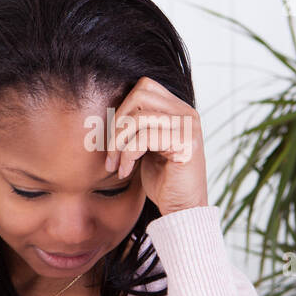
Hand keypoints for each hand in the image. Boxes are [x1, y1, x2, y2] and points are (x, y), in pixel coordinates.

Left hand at [106, 76, 208, 216]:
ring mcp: (189, 126)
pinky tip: (125, 171)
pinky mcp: (186, 143)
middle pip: (139, 96)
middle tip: (110, 153)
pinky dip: (127, 155)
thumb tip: (106, 110)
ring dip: (118, 144)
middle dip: (116, 125)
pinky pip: (144, 138)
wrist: (183, 208)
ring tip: (115, 164)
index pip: (143, 87)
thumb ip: (137, 126)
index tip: (113, 138)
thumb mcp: (145, 146)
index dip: (121, 109)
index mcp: (178, 109)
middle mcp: (187, 112)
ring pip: (139, 118)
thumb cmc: (162, 179)